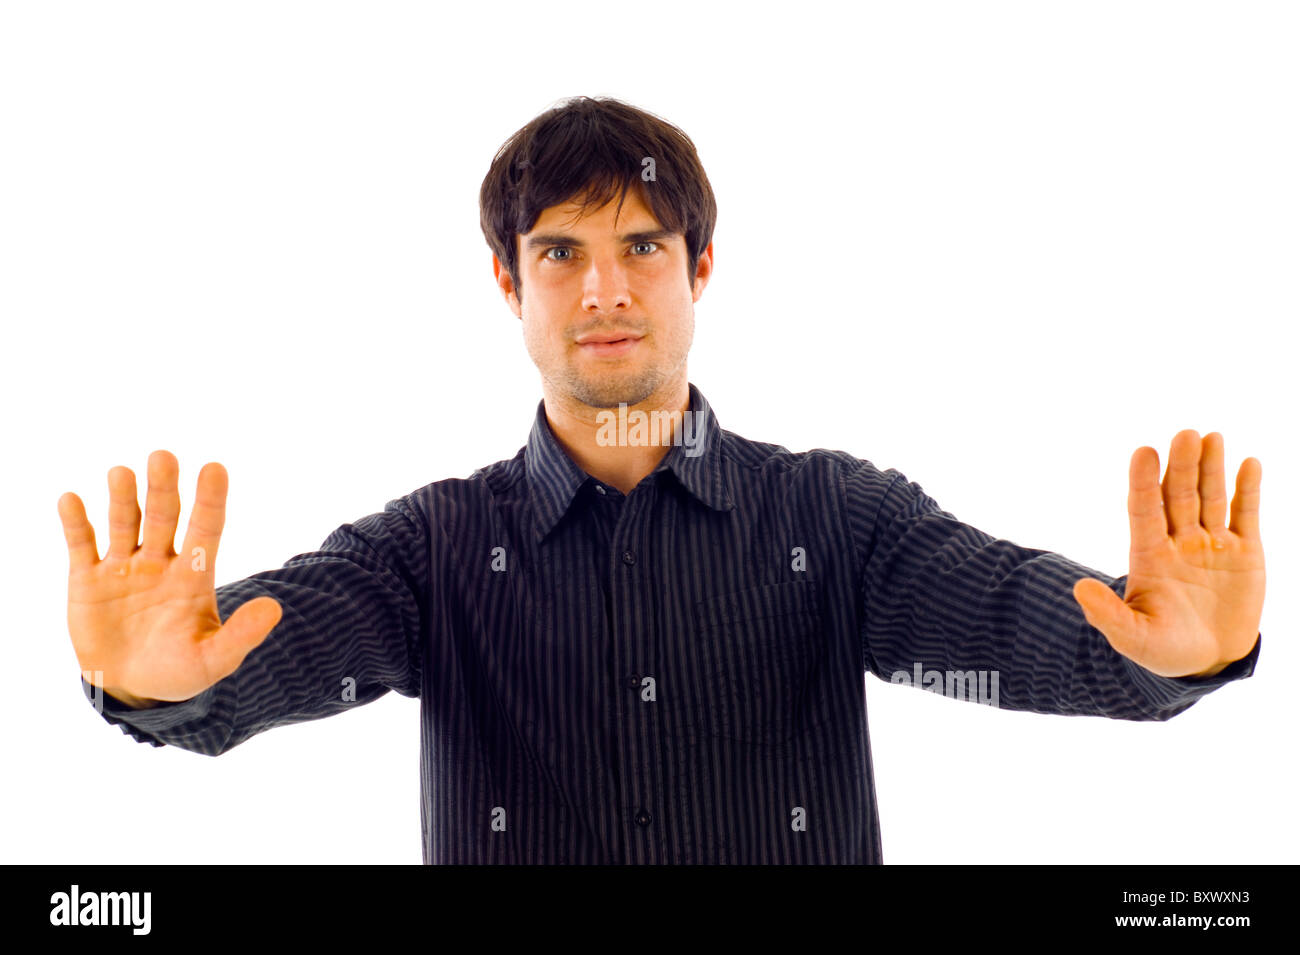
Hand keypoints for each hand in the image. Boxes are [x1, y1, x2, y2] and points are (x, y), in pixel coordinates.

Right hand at [59, 450, 281, 706]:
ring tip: (122, 473)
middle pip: (164, 517)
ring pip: (125, 523)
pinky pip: (82, 545)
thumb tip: (275, 608)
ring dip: (123, 498)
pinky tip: (71, 500)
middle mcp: (161, 563)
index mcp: (194, 576)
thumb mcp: (214, 660)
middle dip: (164, 488)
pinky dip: (75, 522)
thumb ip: (241, 635)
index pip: (207, 529)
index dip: (210, 500)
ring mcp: (124, 569)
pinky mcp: (89, 580)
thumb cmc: (180, 671)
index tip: (215, 468)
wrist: (134, 688)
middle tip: (163, 456)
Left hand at [1072, 430, 1263, 677]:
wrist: (1206, 661)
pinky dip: (1248, 489)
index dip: (1144, 482)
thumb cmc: (1163, 648)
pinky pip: (1246, 514)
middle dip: (1182, 466)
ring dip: (1212, 467)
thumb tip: (1077, 589)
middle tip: (1185, 434)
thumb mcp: (1132, 637)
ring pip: (1211, 497)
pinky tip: (1249, 463)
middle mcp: (1178, 542)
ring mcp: (1212, 544)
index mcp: (1149, 555)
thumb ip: (1108, 614)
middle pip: (1178, 496)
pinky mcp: (1245, 552)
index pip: (1144, 510)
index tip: (1143, 452)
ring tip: (1211, 437)